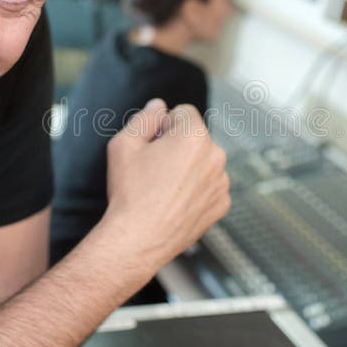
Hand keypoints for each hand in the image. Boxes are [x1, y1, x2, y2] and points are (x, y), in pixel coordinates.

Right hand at [102, 99, 230, 273]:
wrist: (138, 240)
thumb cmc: (130, 193)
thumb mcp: (124, 144)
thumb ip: (145, 118)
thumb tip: (159, 106)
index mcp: (194, 136)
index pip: (184, 112)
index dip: (163, 125)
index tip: (152, 144)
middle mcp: (215, 156)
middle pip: (195, 137)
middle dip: (177, 146)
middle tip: (154, 169)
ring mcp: (221, 182)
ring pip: (204, 162)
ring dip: (188, 168)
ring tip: (163, 188)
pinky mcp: (222, 204)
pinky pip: (209, 186)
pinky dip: (196, 190)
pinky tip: (175, 202)